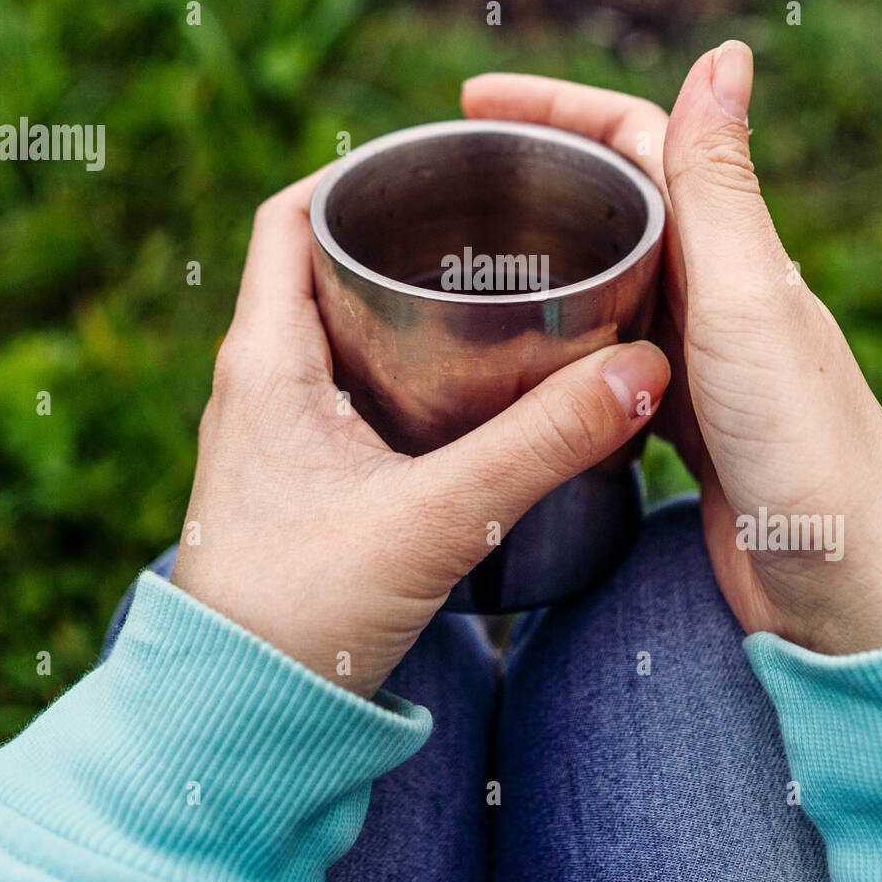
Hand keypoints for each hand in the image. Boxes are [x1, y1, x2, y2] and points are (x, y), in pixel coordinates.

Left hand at [171, 174, 670, 696]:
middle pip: (316, 263)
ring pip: (334, 328)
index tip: (434, 162)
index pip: (287, 218)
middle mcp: (256, 380)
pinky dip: (397, 363)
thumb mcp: (437, 517)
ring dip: (396, 299)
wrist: (240, 720)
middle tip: (485, 220)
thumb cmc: (304, 612)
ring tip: (485, 283)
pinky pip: (344, 386)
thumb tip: (642, 370)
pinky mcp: (296, 475)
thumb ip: (541, 444)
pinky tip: (460, 384)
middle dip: (394, 231)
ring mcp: (271, 430)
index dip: (351, 174)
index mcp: (263, 360)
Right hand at [464, 46, 881, 654]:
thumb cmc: (805, 448)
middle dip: (538, 168)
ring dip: (547, 249)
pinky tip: (521, 354)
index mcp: (734, 249)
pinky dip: (562, 336)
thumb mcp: (748, 303)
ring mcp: (701, 357)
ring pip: (611, 277)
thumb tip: (727, 52)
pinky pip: (610, 354)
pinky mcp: (683, 422)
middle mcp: (720, 291)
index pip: (637, 138)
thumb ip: (722, 188)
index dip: (555, 106)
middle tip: (450, 168)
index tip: (470, 98)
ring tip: (469, 251)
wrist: (852, 594)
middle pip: (619, 200)